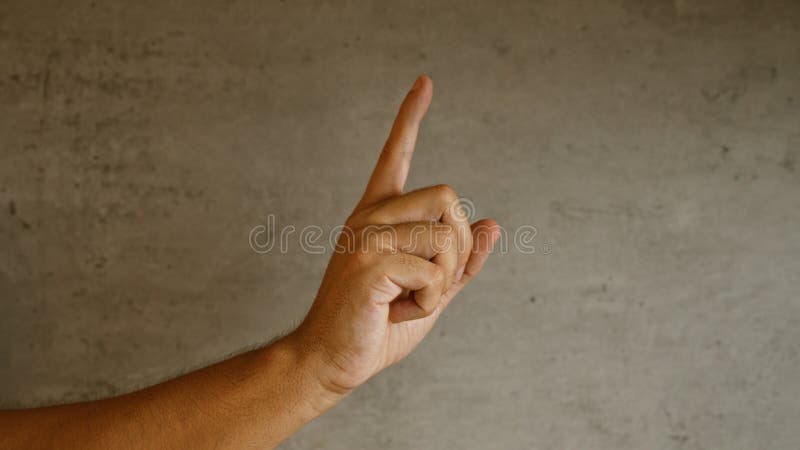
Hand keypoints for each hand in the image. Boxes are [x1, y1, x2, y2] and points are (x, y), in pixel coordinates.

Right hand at [289, 75, 499, 392]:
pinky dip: (427, 302)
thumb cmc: (377, 326)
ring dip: (442, 282)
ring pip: (448, 237)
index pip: (396, 156)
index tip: (425, 83)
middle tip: (428, 283)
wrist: (332, 361)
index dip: (410, 118)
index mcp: (379, 217)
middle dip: (457, 248)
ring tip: (404, 300)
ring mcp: (366, 234)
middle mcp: (370, 216)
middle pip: (449, 197)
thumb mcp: (431, 292)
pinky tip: (394, 310)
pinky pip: (434, 272)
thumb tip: (494, 223)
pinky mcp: (369, 260)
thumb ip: (460, 260)